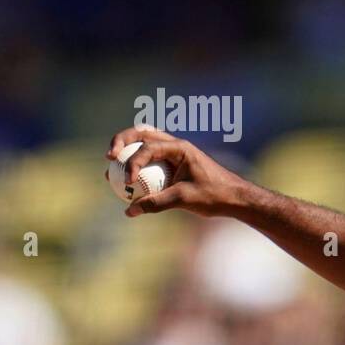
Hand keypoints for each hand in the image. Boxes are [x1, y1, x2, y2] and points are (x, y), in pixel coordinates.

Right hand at [104, 126, 248, 217]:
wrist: (236, 198)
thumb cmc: (215, 195)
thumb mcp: (184, 199)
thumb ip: (156, 204)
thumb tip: (129, 211)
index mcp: (180, 148)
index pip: (148, 148)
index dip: (132, 163)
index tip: (128, 182)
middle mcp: (175, 145)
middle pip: (141, 133)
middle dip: (121, 141)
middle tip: (109, 157)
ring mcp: (174, 154)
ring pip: (144, 143)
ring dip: (127, 150)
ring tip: (111, 163)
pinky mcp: (174, 164)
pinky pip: (150, 160)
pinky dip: (137, 165)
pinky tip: (126, 179)